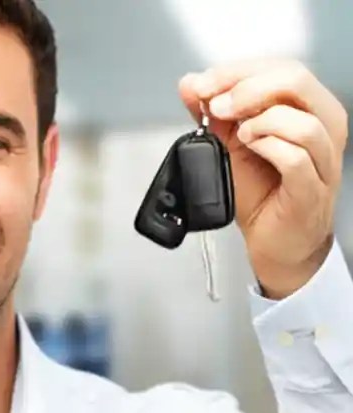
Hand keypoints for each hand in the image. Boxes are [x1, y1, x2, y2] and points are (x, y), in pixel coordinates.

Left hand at [179, 60, 348, 298]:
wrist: (276, 243)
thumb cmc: (263, 194)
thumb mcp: (231, 145)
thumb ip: (214, 114)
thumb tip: (190, 84)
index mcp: (307, 109)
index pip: (282, 68)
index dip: (238, 70)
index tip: (204, 84)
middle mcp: (323, 128)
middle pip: (297, 81)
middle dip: (247, 87)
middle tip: (218, 105)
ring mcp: (323, 159)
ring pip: (303, 120)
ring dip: (260, 121)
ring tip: (238, 135)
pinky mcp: (312, 189)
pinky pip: (298, 157)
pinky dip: (269, 147)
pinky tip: (251, 150)